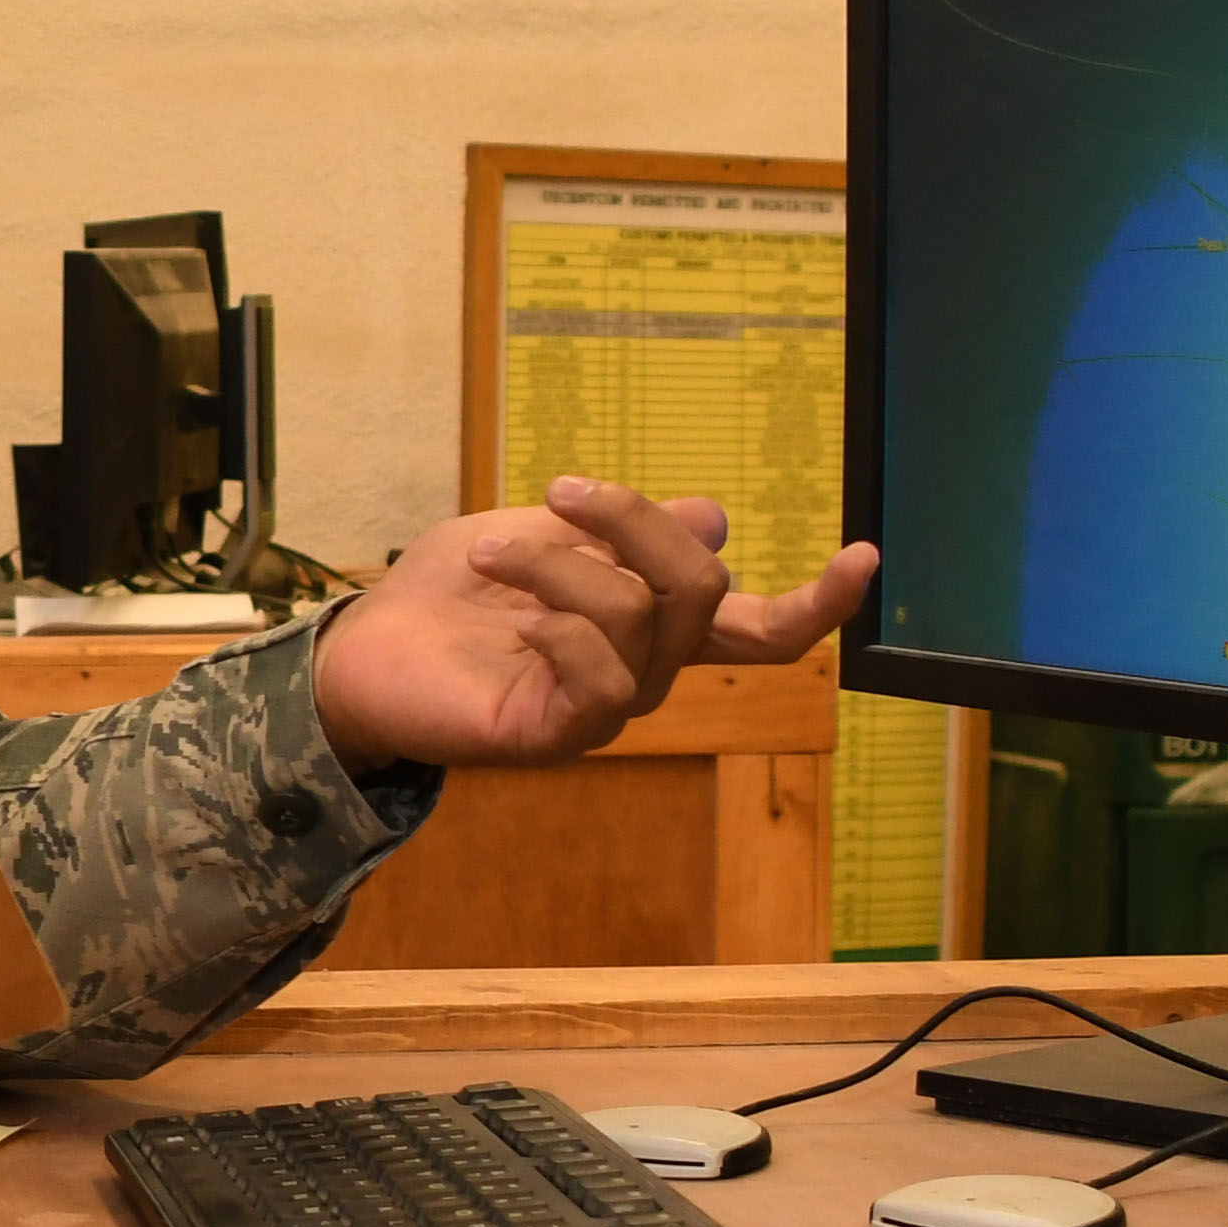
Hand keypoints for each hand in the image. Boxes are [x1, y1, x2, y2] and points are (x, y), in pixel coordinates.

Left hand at [311, 477, 880, 770]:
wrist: (361, 648)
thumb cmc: (451, 592)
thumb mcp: (542, 536)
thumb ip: (624, 536)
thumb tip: (714, 522)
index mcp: (654, 625)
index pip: (762, 629)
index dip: (821, 601)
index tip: (866, 554)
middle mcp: (645, 672)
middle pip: (702, 588)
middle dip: (634, 521)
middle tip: (558, 490)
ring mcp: (604, 710)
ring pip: (639, 617)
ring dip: (560, 562)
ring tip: (491, 550)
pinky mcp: (557, 736)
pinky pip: (600, 682)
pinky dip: (560, 627)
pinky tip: (514, 618)